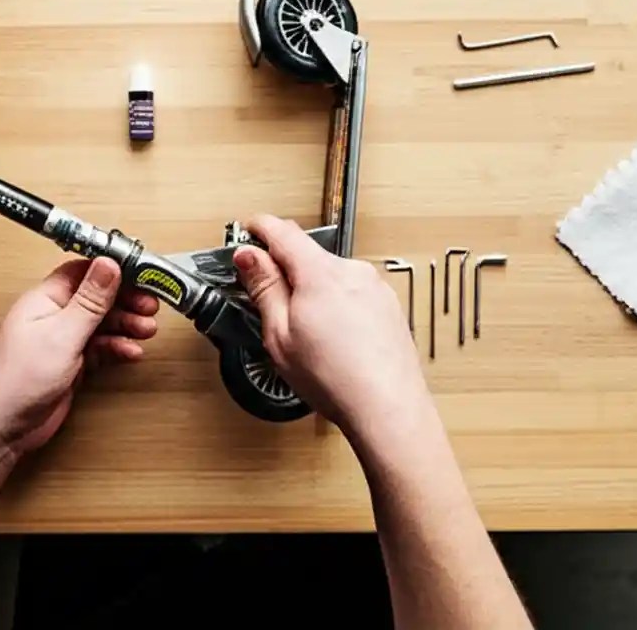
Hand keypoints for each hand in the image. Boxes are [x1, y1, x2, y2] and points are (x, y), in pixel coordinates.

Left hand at [0, 257, 158, 453]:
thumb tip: (109, 264)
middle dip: (126, 300)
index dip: (114, 270)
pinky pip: (100, 348)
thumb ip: (90, 300)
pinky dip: (117, 347)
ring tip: (146, 330)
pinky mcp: (71, 363)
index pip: (85, 270)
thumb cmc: (17, 380)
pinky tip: (130, 352)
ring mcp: (63, 340)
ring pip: (102, 323)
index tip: (142, 274)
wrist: (2, 427)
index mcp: (46, 299)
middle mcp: (54, 316)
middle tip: (150, 306)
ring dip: (126, 325)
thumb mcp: (62, 334)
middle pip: (98, 297)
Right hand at [232, 215, 432, 439]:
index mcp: (321, 273)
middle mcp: (353, 272)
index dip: (259, 227)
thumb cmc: (336, 378)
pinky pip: (352, 293)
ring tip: (305, 334)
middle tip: (266, 298)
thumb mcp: (280, 334)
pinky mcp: (388, 306)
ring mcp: (375, 288)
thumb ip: (264, 287)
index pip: (283, 232)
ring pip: (331, 276)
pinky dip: (336, 306)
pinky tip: (332, 340)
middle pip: (308, 255)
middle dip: (284, 270)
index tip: (247, 229)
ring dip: (312, 291)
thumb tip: (248, 256)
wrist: (388, 408)